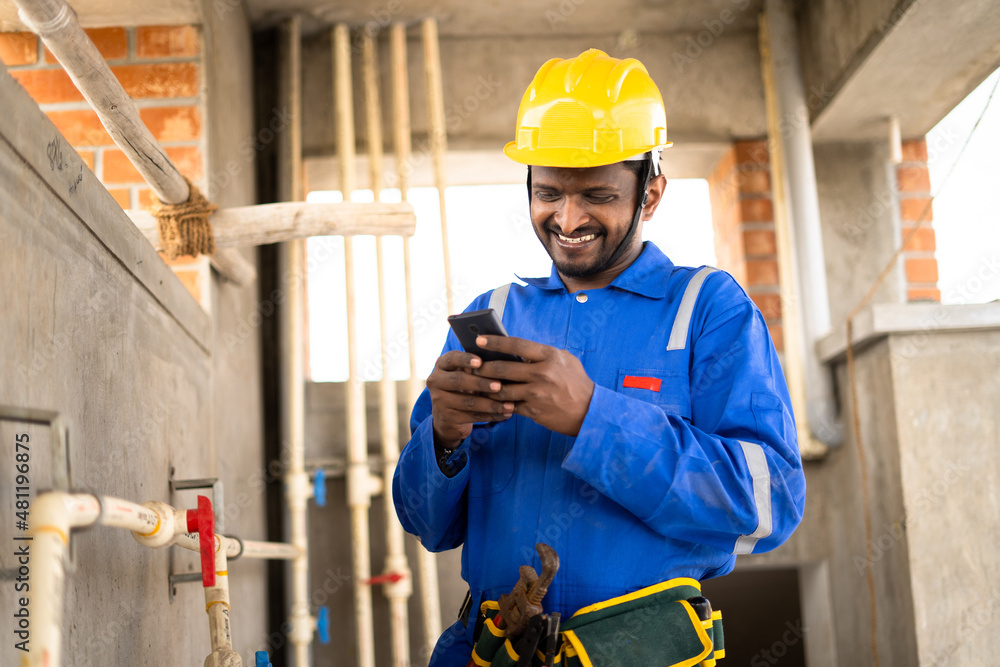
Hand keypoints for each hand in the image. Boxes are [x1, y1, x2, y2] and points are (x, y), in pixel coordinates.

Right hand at [427, 350, 514, 448]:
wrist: (447, 415)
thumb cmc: (464, 386)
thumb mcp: (464, 373)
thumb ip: (476, 366)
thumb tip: (503, 362)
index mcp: (441, 365)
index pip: (451, 359)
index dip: (465, 360)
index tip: (480, 362)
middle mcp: (436, 381)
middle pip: (458, 381)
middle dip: (481, 383)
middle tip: (499, 385)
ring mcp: (439, 400)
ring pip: (467, 402)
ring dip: (490, 404)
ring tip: (508, 404)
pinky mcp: (447, 417)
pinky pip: (472, 417)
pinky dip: (491, 415)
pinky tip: (505, 414)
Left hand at [474, 336, 594, 436]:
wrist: (590, 411)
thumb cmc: (576, 382)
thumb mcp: (564, 360)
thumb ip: (541, 354)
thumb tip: (516, 350)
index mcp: (549, 356)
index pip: (516, 345)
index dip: (494, 342)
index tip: (478, 339)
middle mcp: (542, 373)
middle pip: (502, 368)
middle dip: (482, 367)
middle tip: (471, 365)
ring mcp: (537, 394)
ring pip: (501, 389)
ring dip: (486, 387)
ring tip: (475, 383)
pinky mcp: (534, 411)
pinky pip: (509, 406)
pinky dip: (498, 403)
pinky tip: (489, 400)